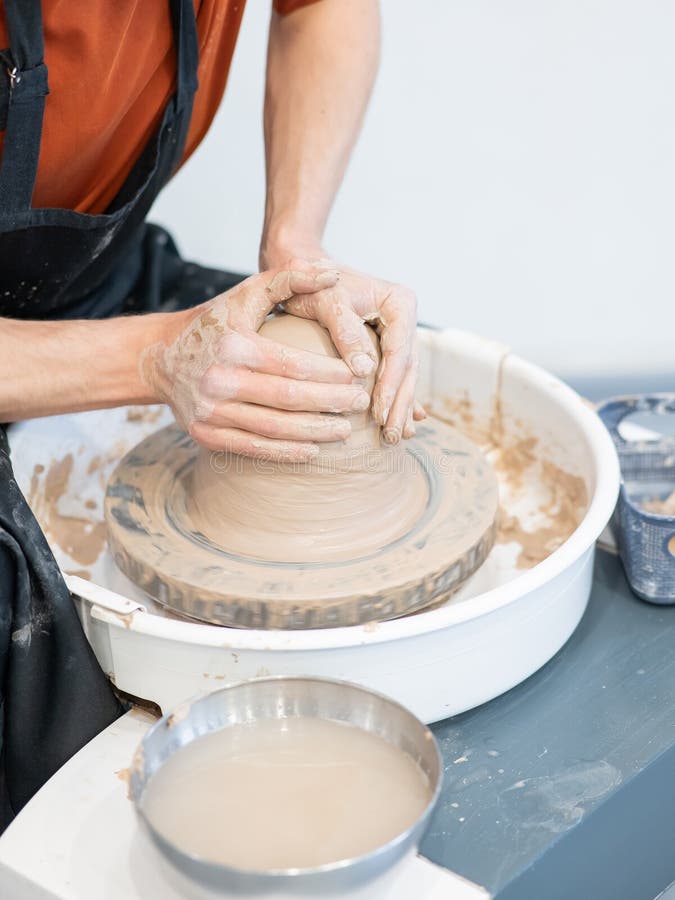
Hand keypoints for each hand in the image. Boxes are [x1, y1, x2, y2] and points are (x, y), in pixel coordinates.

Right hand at [142, 261, 370, 461]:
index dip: (329, 374)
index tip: (356, 377)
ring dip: (314, 432)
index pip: (293, 365)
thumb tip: (332, 273)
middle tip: (360, 404)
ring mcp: (210, 411)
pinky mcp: (204, 434)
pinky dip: (285, 452)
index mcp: (234, 345)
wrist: (159, 357)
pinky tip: (312, 450)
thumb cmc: (214, 323)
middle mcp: (220, 380)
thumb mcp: (247, 293)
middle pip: (288, 399)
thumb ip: (289, 278)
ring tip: (344, 430)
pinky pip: (252, 448)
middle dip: (330, 403)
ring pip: (274, 428)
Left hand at [262, 251, 425, 442]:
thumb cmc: (311, 284)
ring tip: (396, 437)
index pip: (399, 351)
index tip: (379, 414)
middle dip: (399, 404)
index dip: (390, 385)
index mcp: (399, 303)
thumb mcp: (326, 303)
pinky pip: (396, 374)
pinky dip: (398, 397)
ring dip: (401, 407)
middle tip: (392, 437)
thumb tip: (364, 369)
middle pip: (407, 367)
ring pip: (404, 375)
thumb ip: (345, 331)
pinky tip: (407, 422)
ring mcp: (398, 331)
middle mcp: (404, 317)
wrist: (303, 269)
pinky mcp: (386, 344)